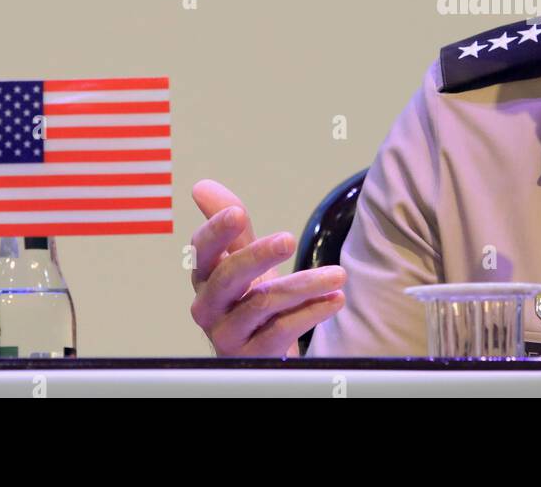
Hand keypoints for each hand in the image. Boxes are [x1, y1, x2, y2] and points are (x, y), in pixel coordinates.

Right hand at [189, 179, 346, 356]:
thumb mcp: (242, 262)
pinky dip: (312, 312)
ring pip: (262, 303)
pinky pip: (282, 330)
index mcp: (206, 277)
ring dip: (304, 284)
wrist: (258, 352)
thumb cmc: (248, 301)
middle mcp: (210, 306)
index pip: (202, 250)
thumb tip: (202, 186)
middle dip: (258, 255)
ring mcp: (228, 333)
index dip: (216, 231)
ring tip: (338, 274)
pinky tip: (335, 299)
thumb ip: (232, 228)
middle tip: (289, 239)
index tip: (237, 212)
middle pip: (228, 277)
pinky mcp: (252, 356)